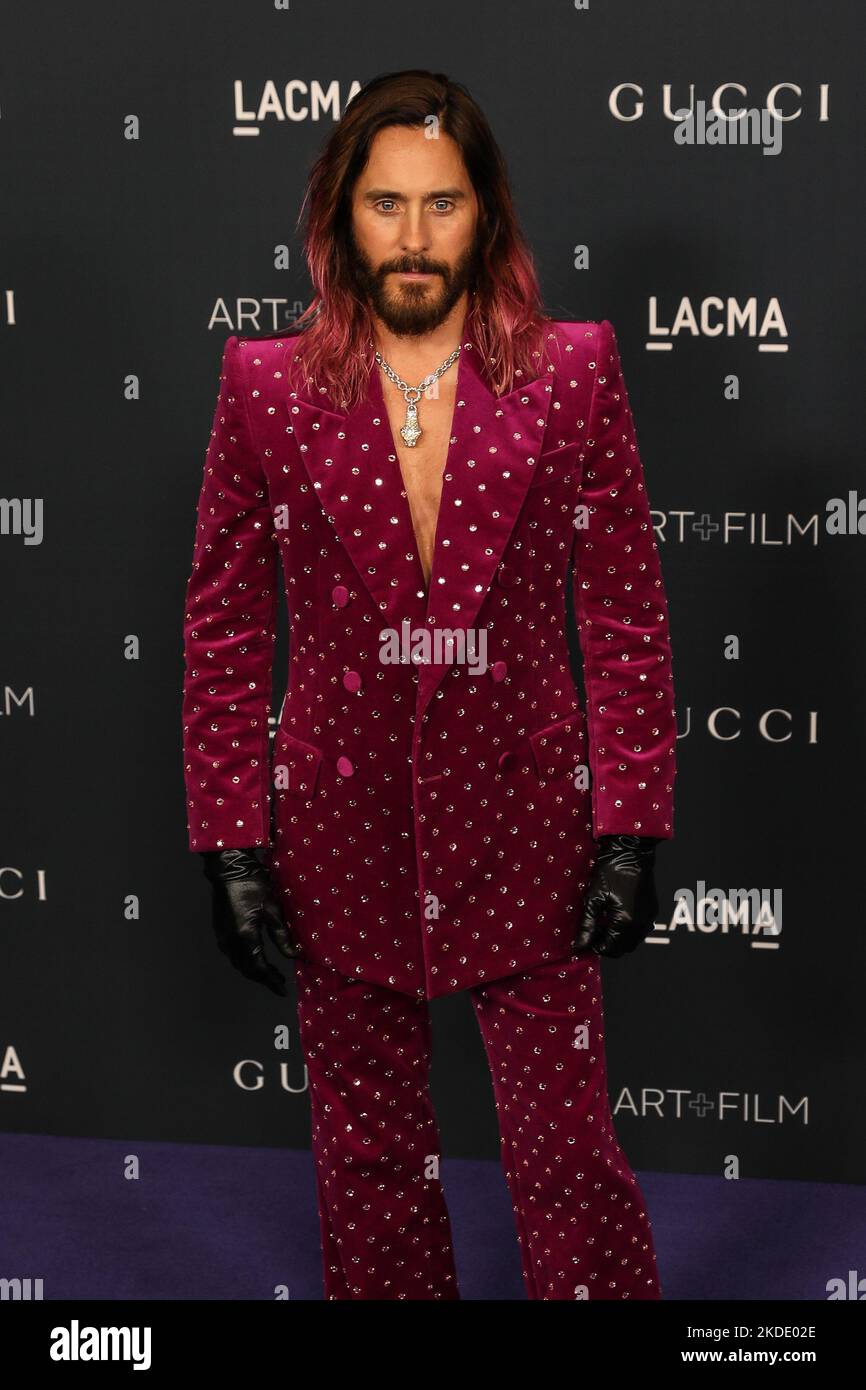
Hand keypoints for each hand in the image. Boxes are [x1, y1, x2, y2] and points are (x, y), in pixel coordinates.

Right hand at [200, 847, 302, 994]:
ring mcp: (222, 937)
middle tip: (279, 983)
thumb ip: (282, 936)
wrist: (229, 869)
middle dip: (264, 978)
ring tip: (271, 973)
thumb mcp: (273, 909)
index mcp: (245, 936)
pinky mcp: (219, 931)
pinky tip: (255, 957)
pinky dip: (245, 961)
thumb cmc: (253, 885)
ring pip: (238, 963)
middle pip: (247, 970)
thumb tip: (293, 955)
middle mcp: (230, 941)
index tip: (283, 990)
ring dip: (254, 971)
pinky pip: (232, 955)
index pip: (259, 968)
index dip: (272, 981)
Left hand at [574, 834, 659, 957]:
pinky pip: (639, 930)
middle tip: (592, 930)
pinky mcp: (652, 911)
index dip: (594, 946)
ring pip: (632, 941)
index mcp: (626, 922)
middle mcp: (641, 924)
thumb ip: (587, 925)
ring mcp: (649, 918)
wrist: (631, 851)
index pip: (609, 948)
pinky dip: (627, 930)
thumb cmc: (610, 871)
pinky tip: (614, 916)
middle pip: (622, 948)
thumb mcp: (593, 898)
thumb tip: (579, 945)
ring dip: (617, 938)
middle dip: (606, 944)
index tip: (584, 938)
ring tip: (601, 922)